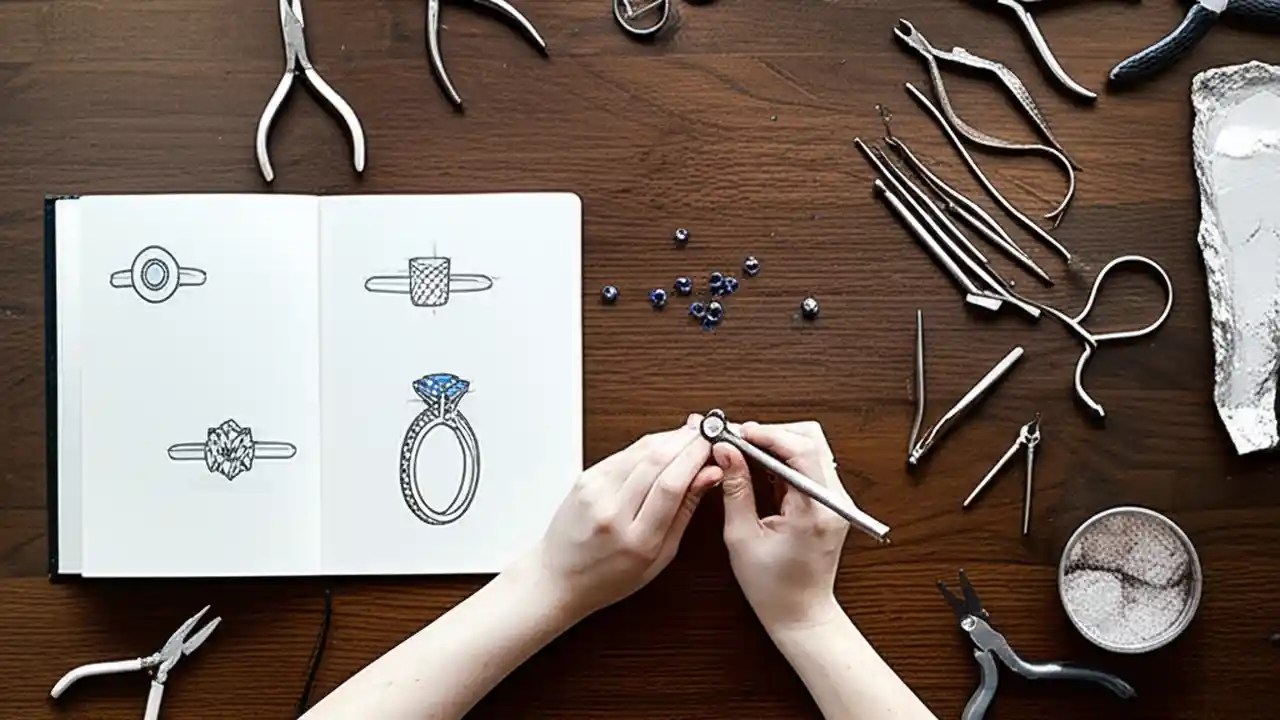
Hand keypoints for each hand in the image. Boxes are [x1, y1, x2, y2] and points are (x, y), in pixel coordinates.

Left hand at [524, 416, 722, 619]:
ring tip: (690, 434)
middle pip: (656, 461)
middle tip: (707, 431)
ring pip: (639, 450)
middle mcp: (612, 512)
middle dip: (687, 440)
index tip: (714, 444)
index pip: (671, 485)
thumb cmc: (610, 576)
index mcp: (637, 540)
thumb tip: (709, 474)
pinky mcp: (585, 478)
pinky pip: (623, 453)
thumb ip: (685, 512)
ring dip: (669, 437)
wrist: (559, 576)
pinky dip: (647, 445)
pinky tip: (662, 444)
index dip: (696, 457)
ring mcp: (594, 492)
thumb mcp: (660, 557)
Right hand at [714, 421, 849, 633]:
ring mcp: (837, 501)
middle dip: (772, 434)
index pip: (800, 450)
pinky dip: (785, 459)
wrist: (801, 614)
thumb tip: (725, 452)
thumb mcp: (742, 537)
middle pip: (810, 439)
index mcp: (815, 510)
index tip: (739, 433)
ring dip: (778, 444)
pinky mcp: (831, 502)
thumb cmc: (772, 588)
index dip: (767, 434)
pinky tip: (761, 469)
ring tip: (746, 453)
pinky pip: (810, 465)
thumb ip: (735, 489)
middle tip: (740, 440)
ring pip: (811, 447)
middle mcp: (833, 501)